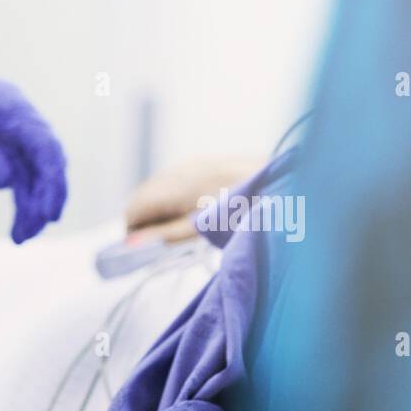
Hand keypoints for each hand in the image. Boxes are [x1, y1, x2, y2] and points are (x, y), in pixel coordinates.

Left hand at [0, 41, 66, 242]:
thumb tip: (6, 182)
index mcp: (9, 105)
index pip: (44, 146)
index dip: (51, 182)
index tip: (47, 214)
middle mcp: (15, 117)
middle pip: (44, 162)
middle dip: (44, 199)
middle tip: (30, 234)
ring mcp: (5, 129)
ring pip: (31, 171)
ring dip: (31, 204)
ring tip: (21, 237)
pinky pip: (14, 172)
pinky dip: (17, 196)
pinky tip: (16, 222)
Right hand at [124, 156, 264, 240]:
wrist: (281, 182)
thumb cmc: (240, 209)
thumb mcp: (196, 230)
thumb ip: (160, 237)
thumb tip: (128, 246)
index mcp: (170, 187)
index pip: (132, 211)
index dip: (136, 233)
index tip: (152, 247)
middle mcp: (175, 170)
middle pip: (142, 198)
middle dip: (147, 220)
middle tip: (169, 239)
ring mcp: (189, 163)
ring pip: (158, 190)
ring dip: (162, 209)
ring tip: (188, 224)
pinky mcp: (203, 162)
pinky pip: (175, 182)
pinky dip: (177, 197)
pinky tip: (199, 207)